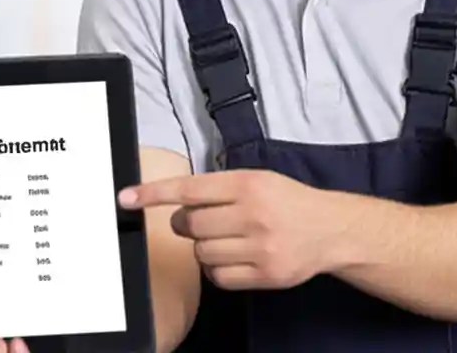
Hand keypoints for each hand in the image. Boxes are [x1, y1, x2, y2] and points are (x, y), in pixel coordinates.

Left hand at [117, 169, 345, 289]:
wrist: (330, 229)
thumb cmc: (287, 201)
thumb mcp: (256, 179)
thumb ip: (218, 188)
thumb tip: (174, 200)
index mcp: (248, 184)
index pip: (189, 189)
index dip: (153, 194)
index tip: (126, 198)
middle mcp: (253, 214)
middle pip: (190, 224)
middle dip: (186, 224)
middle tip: (200, 221)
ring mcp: (260, 247)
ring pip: (201, 253)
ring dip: (203, 247)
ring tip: (226, 238)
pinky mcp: (266, 274)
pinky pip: (218, 277)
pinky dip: (217, 269)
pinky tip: (234, 257)